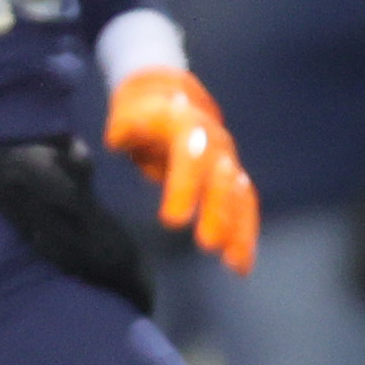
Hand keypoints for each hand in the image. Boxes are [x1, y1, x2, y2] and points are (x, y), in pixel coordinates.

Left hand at [105, 68, 258, 273]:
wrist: (173, 99)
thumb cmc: (144, 115)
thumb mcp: (129, 115)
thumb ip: (126, 129)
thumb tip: (120, 141)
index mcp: (188, 126)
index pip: (191, 156)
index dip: (186, 187)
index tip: (174, 221)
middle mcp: (215, 144)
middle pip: (222, 179)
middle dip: (218, 212)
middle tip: (208, 245)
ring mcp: (227, 162)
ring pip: (240, 196)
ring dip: (239, 229)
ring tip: (234, 264)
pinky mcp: (233, 181)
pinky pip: (244, 207)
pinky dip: (244, 235)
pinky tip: (240, 265)